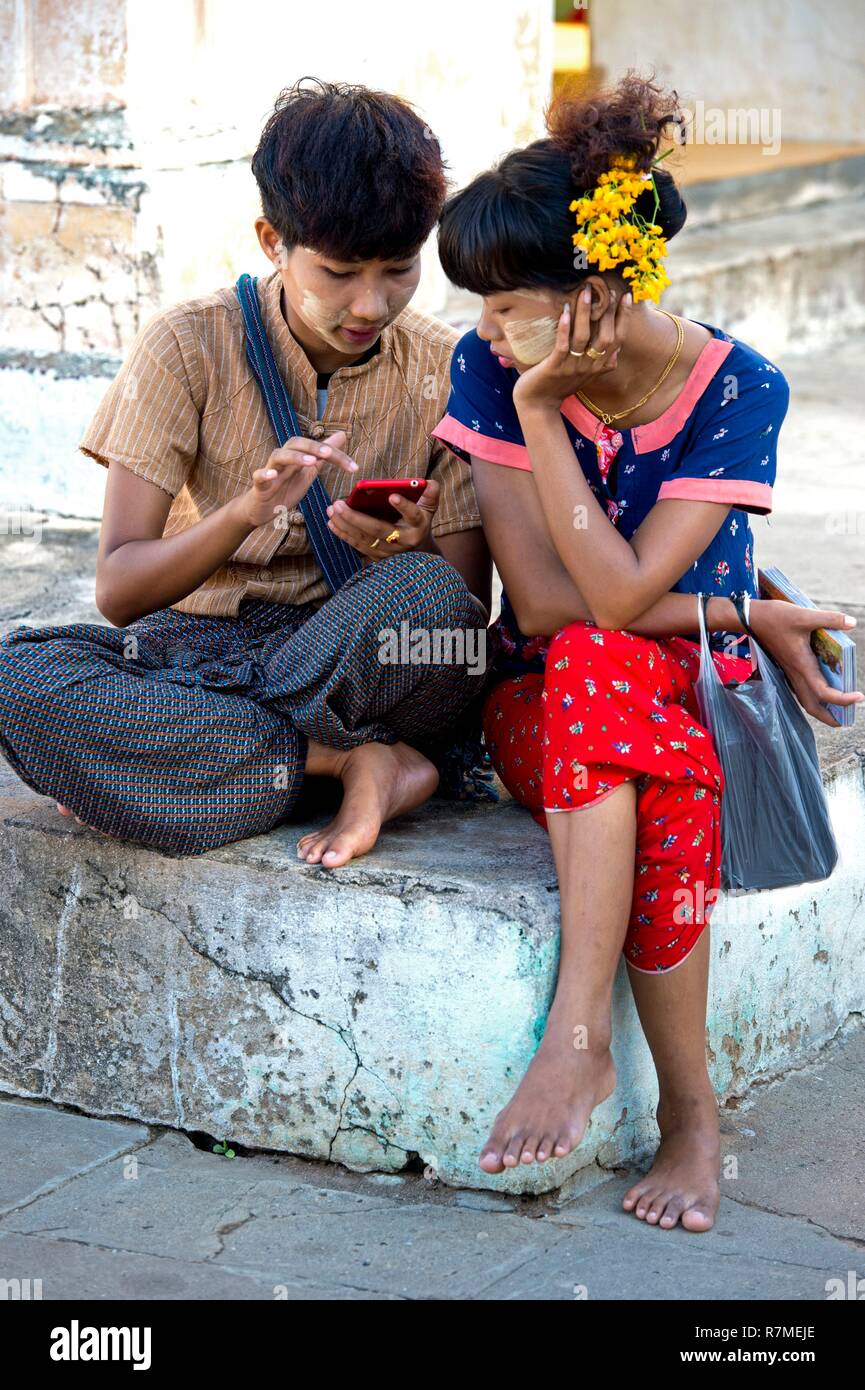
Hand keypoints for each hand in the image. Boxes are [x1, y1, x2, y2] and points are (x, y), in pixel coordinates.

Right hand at [238, 431, 357, 528]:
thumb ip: (324, 455)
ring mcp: (271, 471)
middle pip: (295, 443)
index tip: (354, 467)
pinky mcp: (259, 486)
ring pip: (278, 456)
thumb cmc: (286, 488)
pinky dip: (265, 473)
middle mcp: (284, 460)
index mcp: (297, 457)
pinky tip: (272, 474)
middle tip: (329, 454)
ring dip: (295, 457)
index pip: (317, 448)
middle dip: (313, 447)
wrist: (263, 509)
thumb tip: (342, 435)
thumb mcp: (309, 472)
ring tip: (310, 462)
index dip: (336, 456)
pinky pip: (259, 476)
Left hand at [326, 478, 440, 559]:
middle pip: (378, 529)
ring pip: (364, 538)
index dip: (403, 506)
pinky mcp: (377, 556)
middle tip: (338, 503)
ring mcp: (389, 551)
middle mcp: (403, 540)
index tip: (392, 495)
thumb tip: (428, 482)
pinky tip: (332, 523)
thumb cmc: (419, 522)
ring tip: (331, 510)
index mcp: (418, 525)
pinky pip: (358, 546)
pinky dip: (344, 534)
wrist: (417, 552)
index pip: (412, 515)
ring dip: (345, 524)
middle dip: (356, 517)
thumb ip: (429, 495)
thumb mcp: (428, 509)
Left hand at [512, 287, 633, 412]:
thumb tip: (618, 355)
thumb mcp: (586, 377)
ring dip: (585, 313)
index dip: (624, 318)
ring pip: (584, 337)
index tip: (627, 297)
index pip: (618, 339)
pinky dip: (565, 328)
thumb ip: (602, 366)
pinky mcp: (554, 367)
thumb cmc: (560, 387)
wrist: (538, 406)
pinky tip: (566, 311)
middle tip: (607, 289)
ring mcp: (572, 367)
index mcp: (598, 366)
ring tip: (586, 292)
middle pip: (606, 336)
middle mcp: (589, 366)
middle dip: (608, 311)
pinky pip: (563, 345)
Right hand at [749, 599, 863, 726]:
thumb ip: (830, 619)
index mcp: (802, 665)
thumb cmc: (776, 617)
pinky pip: (801, 688)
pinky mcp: (787, 666)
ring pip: (805, 698)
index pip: (823, 692)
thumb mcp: (804, 615)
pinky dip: (813, 695)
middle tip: (845, 719)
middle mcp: (796, 672)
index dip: (842, 699)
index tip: (859, 696)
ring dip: (820, 708)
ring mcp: (790, 671)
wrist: (751, 618)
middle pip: (811, 706)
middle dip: (828, 717)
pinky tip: (822, 687)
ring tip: (837, 709)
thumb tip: (852, 623)